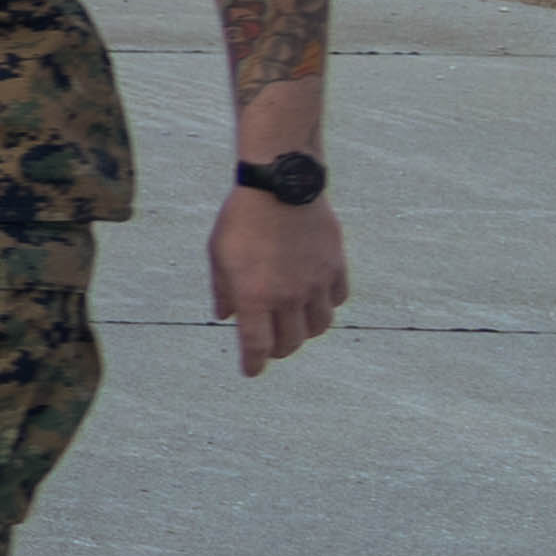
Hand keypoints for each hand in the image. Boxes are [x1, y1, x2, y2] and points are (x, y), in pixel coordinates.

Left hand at [212, 189, 348, 373]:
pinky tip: (315, 298)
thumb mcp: (219, 254)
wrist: (281, 185)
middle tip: (271, 346)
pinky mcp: (336, 267)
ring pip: (318, 326)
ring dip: (304, 331)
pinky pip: (337, 300)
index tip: (251, 371)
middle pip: (290, 343)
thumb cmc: (241, 219)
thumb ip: (223, 289)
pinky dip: (326, 305)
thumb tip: (226, 316)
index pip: (256, 345)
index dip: (253, 363)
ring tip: (294, 324)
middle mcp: (288, 296)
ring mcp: (316, 283)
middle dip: (279, 350)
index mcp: (255, 296)